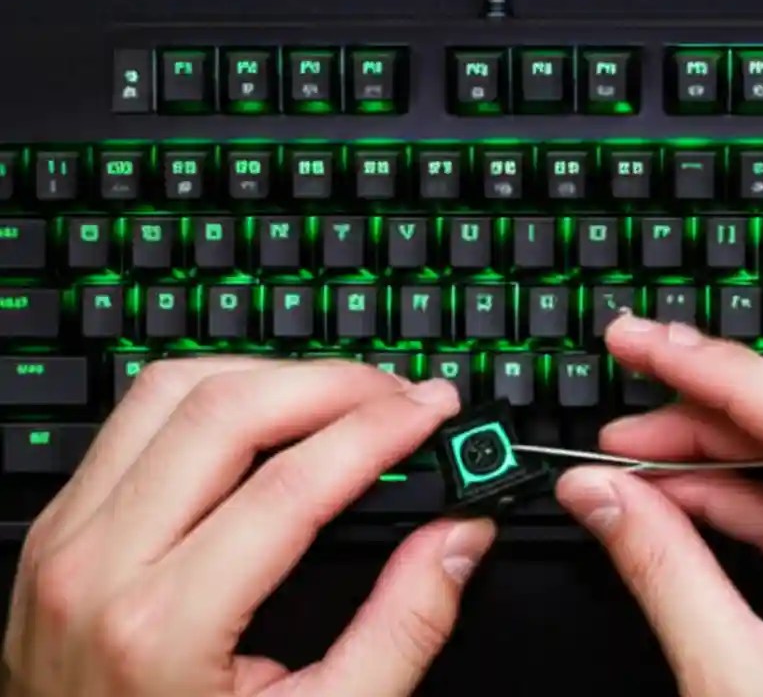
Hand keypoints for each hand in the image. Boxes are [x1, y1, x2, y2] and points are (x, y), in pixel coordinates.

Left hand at [3, 358, 495, 696]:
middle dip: (332, 384)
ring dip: (269, 376)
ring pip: (168, 391)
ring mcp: (66, 540)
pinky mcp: (58, 530)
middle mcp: (95, 566)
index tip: (433, 412)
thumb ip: (402, 631)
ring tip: (341, 396)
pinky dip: (212, 396)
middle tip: (400, 395)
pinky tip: (268, 417)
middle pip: (223, 411)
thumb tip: (458, 539)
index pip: (291, 483)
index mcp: (161, 626)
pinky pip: (134, 419)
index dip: (379, 430)